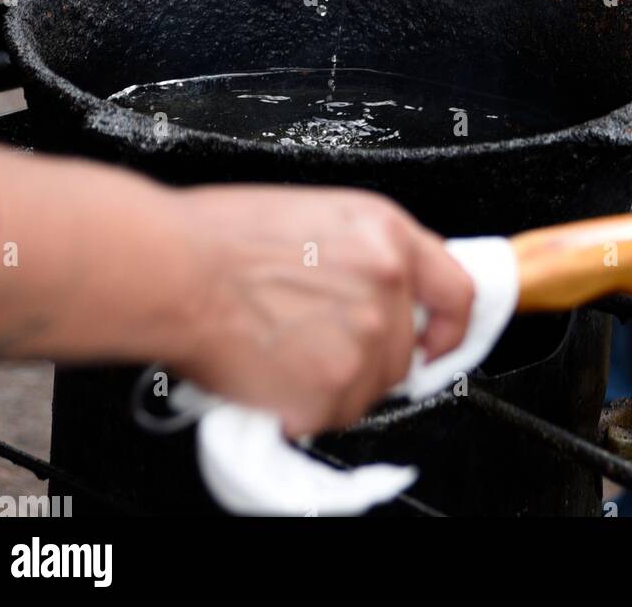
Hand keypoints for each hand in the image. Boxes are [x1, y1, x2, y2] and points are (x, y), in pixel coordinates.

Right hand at [173, 186, 473, 436]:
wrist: (174, 269)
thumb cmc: (221, 236)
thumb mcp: (316, 217)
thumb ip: (364, 255)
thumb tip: (382, 292)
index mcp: (387, 232)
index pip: (457, 289)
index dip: (449, 325)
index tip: (436, 341)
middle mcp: (389, 283)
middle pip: (404, 349)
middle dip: (367, 357)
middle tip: (314, 344)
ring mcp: (366, 338)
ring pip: (370, 387)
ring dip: (334, 384)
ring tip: (283, 354)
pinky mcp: (333, 387)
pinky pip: (333, 414)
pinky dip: (303, 408)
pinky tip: (270, 374)